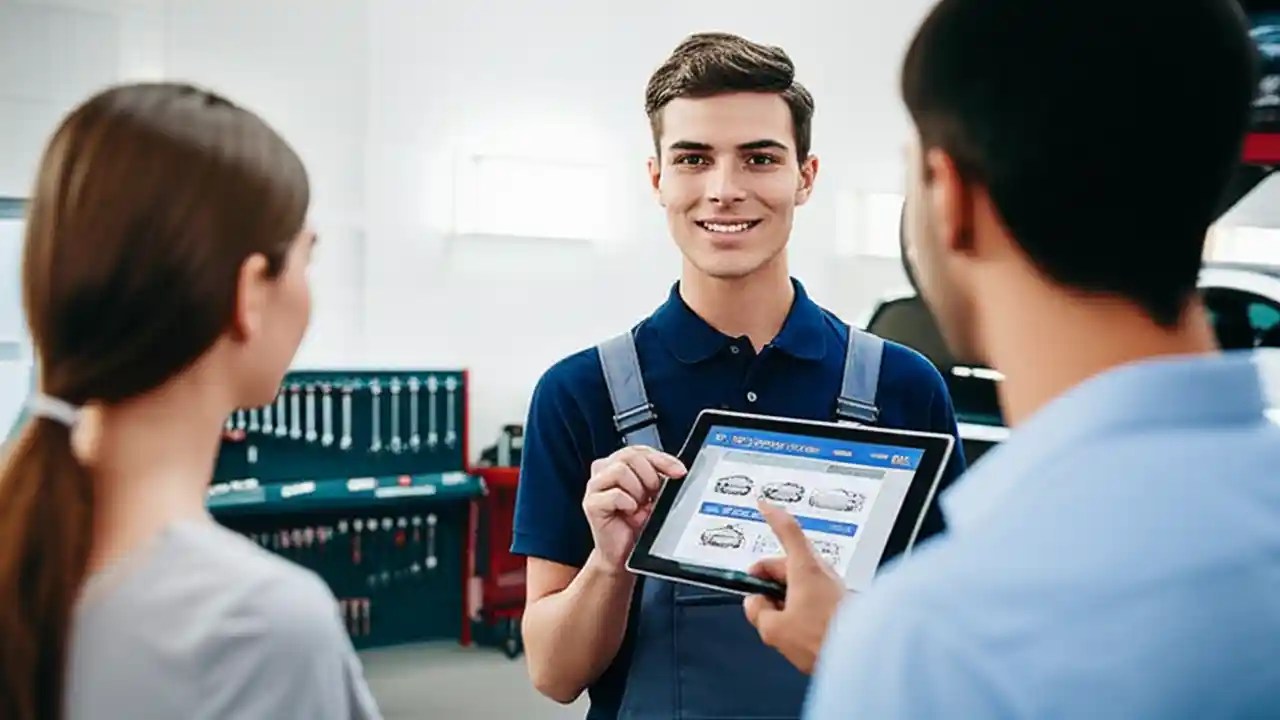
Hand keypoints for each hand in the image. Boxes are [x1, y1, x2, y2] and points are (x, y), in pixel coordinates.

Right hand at [582, 446, 685, 570]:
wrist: (623, 552)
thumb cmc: (636, 524)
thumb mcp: (653, 496)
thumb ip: (659, 478)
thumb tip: (676, 470)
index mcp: (618, 464)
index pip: (640, 450)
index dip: (661, 459)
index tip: (679, 472)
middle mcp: (603, 471)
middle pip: (629, 455)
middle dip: (649, 475)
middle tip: (654, 494)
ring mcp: (594, 486)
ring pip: (620, 471)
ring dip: (637, 490)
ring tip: (639, 506)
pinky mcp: (591, 503)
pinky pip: (615, 494)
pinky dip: (628, 504)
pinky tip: (630, 513)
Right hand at [743, 500, 846, 674]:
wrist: (865, 656)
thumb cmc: (825, 638)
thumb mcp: (775, 629)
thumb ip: (758, 612)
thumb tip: (755, 604)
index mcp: (804, 568)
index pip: (787, 530)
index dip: (772, 515)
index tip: (763, 505)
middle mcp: (822, 572)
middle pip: (787, 562)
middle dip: (767, 577)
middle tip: (755, 596)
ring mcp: (833, 587)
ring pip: (800, 581)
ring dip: (783, 595)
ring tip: (777, 622)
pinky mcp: (840, 604)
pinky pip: (813, 596)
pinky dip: (799, 605)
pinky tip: (797, 629)